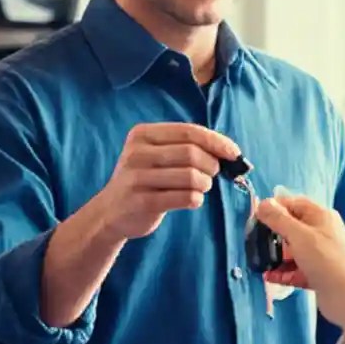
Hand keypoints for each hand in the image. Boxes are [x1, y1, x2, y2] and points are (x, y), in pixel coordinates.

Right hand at [89, 123, 240, 241]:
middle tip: (212, 175)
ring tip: (200, 188)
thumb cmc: (144, 180)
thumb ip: (186, 148)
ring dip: (205, 184)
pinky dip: (196, 199)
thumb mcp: (156, 155)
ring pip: (190, 176)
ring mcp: (137, 177)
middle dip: (211, 165)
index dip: (216, 141)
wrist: (110, 212)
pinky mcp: (142, 201)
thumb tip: (228, 151)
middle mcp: (137, 152)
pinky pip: (184, 198)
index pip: (188, 131)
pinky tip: (192, 200)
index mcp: (142, 134)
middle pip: (191, 153)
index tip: (234, 154)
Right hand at [255, 196, 344, 328]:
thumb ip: (279, 219)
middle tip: (254, 241)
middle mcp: (321, 233)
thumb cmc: (325, 260)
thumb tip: (263, 202)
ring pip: (292, 250)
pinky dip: (283, 272)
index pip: (294, 204)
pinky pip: (295, 269)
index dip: (275, 208)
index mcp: (321, 217)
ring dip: (276, 255)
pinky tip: (269, 277)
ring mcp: (320, 255)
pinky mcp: (317, 274)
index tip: (256, 217)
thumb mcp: (299, 236)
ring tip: (259, 261)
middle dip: (273, 234)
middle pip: (292, 227)